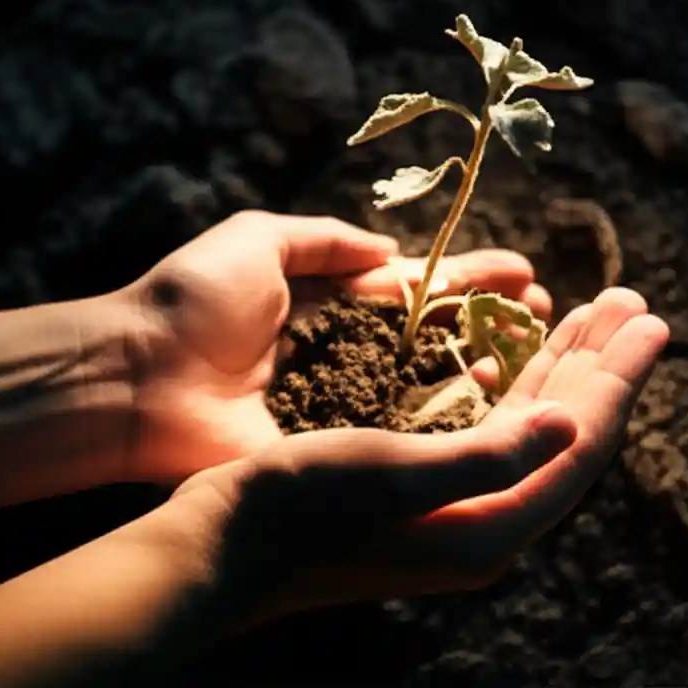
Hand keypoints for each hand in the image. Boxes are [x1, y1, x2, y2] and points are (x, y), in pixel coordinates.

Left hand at [117, 209, 551, 481]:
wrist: (136, 379)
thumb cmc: (191, 302)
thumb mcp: (256, 241)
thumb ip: (322, 239)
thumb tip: (387, 248)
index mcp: (331, 300)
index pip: (419, 288)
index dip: (472, 281)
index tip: (526, 274)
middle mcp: (350, 354)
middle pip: (438, 338)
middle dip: (494, 324)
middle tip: (551, 317)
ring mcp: (347, 405)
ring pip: (433, 389)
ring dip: (488, 372)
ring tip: (542, 356)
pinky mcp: (336, 448)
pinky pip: (403, 438)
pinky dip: (452, 428)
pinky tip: (499, 414)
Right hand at [166, 288, 668, 628]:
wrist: (223, 545)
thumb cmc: (301, 504)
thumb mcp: (395, 474)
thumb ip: (491, 456)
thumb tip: (569, 423)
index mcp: (492, 525)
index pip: (579, 445)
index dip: (619, 380)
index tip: (653, 320)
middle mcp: (486, 521)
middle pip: (565, 432)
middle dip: (602, 364)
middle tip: (634, 302)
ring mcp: (457, 506)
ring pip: (532, 424)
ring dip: (564, 364)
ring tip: (596, 311)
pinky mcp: (427, 488)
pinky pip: (492, 426)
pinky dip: (515, 380)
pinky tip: (518, 346)